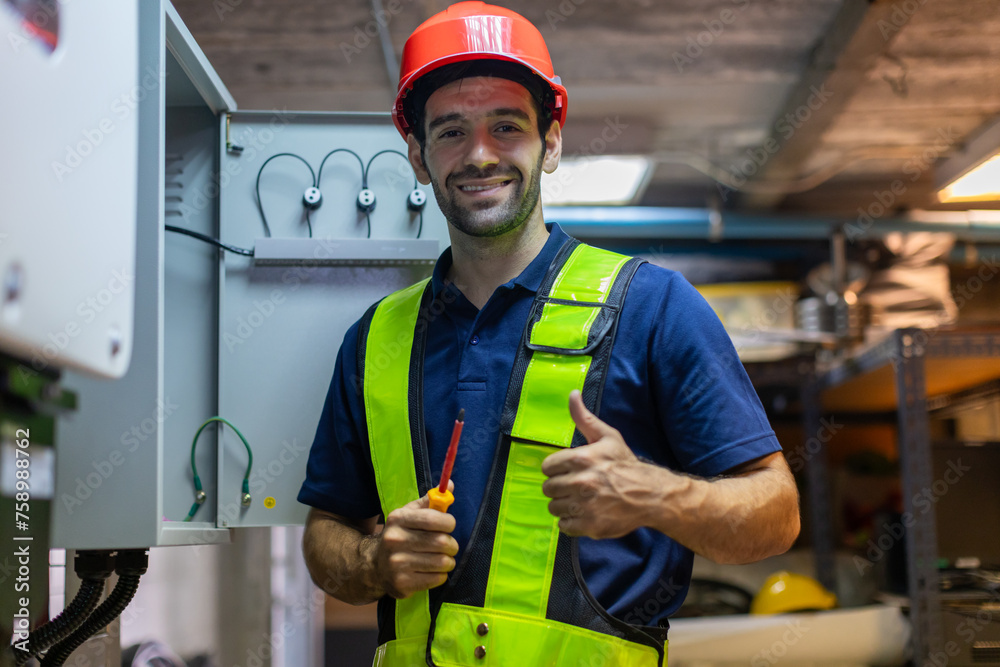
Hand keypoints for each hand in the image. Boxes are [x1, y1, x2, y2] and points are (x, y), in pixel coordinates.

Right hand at [373, 481, 458, 598]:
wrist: (374, 565)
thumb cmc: (400, 535)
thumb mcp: (409, 514)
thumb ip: (431, 501)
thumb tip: (451, 485)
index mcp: (398, 519)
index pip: (433, 519)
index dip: (448, 522)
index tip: (449, 526)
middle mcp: (394, 540)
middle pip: (441, 542)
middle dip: (451, 544)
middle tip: (449, 546)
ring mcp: (397, 564)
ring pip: (441, 562)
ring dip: (448, 561)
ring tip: (443, 559)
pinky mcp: (402, 583)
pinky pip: (436, 579)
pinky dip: (441, 575)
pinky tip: (433, 571)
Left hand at [541, 390, 661, 538]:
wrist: (650, 494)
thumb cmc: (625, 464)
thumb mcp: (607, 437)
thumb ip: (584, 418)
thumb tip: (572, 394)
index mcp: (581, 459)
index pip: (547, 467)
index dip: (555, 469)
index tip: (567, 471)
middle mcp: (581, 483)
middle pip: (548, 488)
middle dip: (559, 487)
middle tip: (574, 486)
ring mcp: (585, 506)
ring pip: (554, 508)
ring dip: (564, 505)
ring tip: (579, 500)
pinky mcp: (590, 526)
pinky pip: (564, 526)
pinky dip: (571, 522)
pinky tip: (583, 514)